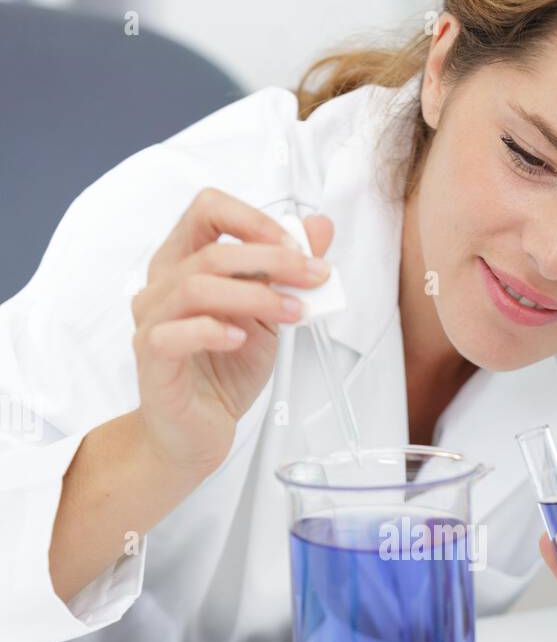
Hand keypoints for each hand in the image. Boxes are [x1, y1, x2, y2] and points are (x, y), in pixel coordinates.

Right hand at [132, 186, 333, 476]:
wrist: (198, 431)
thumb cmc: (225, 370)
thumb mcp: (269, 315)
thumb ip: (288, 271)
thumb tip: (319, 227)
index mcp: (185, 262)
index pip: (207, 210)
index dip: (253, 219)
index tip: (298, 246)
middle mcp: (161, 284)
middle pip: (211, 250)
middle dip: (272, 260)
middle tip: (314, 277)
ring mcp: (151, 321)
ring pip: (196, 287)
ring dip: (255, 296)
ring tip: (294, 313)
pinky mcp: (150, 358)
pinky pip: (172, 334)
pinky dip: (211, 331)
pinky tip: (240, 339)